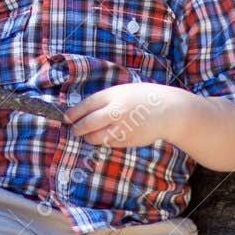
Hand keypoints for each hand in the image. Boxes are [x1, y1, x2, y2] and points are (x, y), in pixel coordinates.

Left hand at [62, 82, 180, 148]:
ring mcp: (121, 128)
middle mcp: (116, 112)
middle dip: (77, 128)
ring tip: (87, 135)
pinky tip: (106, 136)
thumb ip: (105, 100)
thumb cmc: (144, 97)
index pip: (86, 106)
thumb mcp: (123, 91)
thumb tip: (84, 110)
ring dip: (88, 137)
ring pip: (96, 137)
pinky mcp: (127, 140)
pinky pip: (108, 143)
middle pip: (87, 124)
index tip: (66, 117)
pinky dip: (104, 141)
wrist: (168, 111)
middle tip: (74, 129)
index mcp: (114, 96)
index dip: (73, 113)